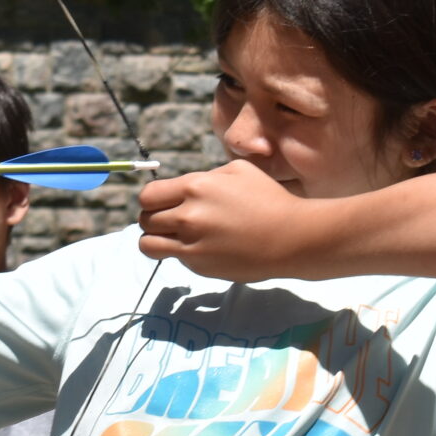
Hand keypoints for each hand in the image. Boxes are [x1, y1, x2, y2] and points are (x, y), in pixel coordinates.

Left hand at [136, 161, 332, 281]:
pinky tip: (197, 247)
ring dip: (155, 238)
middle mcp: (188, 215)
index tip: (162, 203)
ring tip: (172, 237)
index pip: (148, 195)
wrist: (291, 237)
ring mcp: (191, 243)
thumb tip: (184, 188)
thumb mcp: (238, 171)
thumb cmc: (269, 199)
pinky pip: (171, 257)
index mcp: (195, 187)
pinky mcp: (199, 265)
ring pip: (147, 243)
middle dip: (153, 218)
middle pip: (145, 219)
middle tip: (170, 220)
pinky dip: (176, 253)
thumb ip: (205, 177)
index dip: (152, 200)